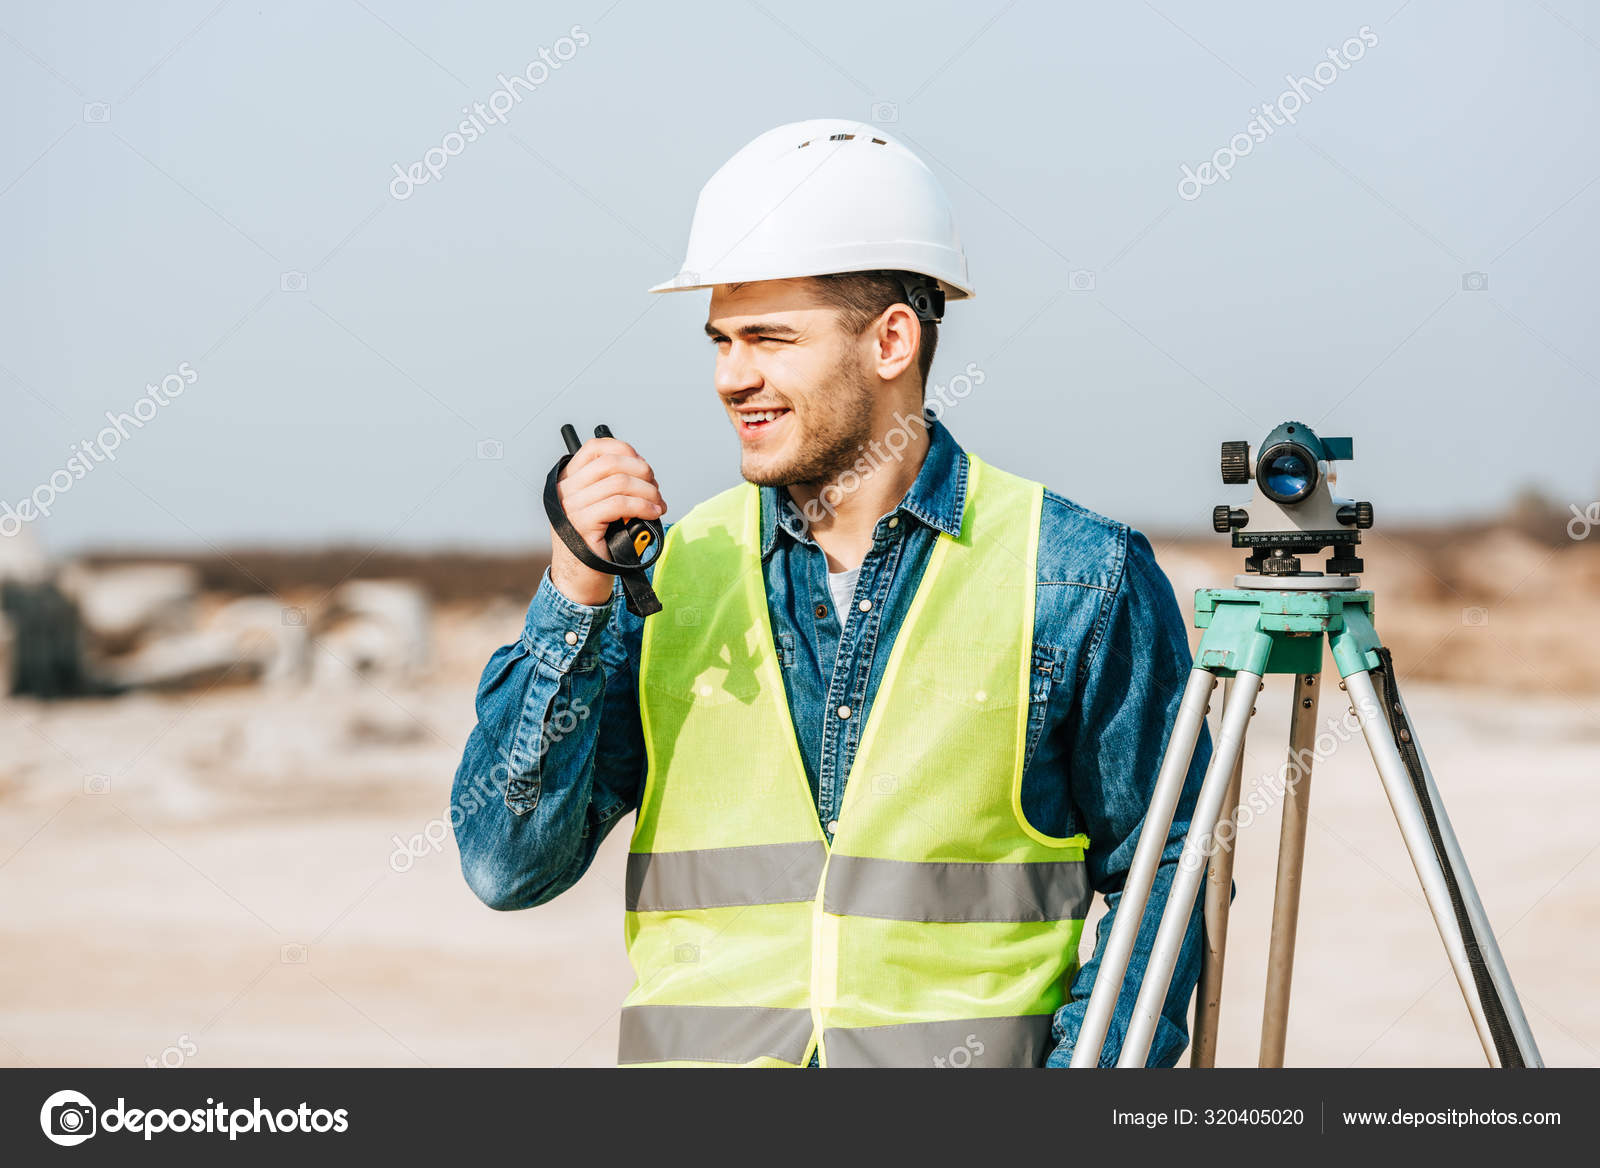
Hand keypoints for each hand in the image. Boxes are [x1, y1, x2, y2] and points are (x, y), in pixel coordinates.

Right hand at [548, 437, 666, 606]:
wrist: (580, 581)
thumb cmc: (597, 545)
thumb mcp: (601, 509)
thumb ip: (612, 487)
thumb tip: (643, 471)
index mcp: (569, 480)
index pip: (596, 448)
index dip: (625, 450)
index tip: (644, 467)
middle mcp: (565, 490)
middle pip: (611, 463)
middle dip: (642, 472)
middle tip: (656, 490)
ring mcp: (571, 506)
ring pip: (619, 482)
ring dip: (648, 492)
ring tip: (658, 506)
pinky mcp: (581, 524)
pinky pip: (619, 504)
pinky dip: (643, 506)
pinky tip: (653, 514)